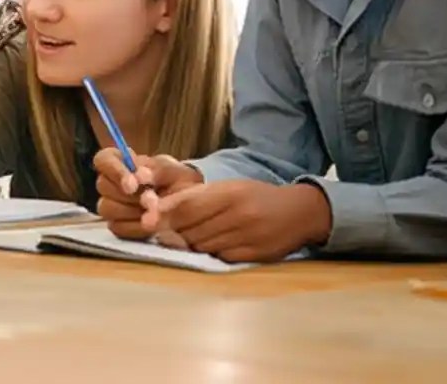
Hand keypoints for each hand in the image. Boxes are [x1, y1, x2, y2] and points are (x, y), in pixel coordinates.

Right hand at [94, 149, 201, 240]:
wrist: (186, 206)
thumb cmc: (177, 181)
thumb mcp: (174, 170)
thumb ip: (157, 170)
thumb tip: (140, 176)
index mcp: (121, 162)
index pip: (103, 159)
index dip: (115, 171)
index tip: (133, 185)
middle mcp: (110, 182)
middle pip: (102, 185)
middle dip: (129, 195)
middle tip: (152, 200)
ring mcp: (111, 205)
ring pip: (106, 208)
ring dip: (132, 211)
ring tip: (154, 210)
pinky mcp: (117, 225)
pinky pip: (117, 227)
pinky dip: (135, 227)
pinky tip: (151, 224)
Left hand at [157, 180, 330, 261]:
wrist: (299, 212)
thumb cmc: (257, 196)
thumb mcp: (229, 188)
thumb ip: (197, 198)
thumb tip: (159, 210)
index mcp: (230, 193)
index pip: (188, 206)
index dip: (164, 214)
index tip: (146, 220)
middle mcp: (238, 215)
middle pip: (191, 229)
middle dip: (174, 231)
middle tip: (165, 230)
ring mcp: (246, 237)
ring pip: (202, 245)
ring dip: (191, 242)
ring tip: (193, 235)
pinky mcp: (252, 255)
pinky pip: (218, 257)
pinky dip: (210, 252)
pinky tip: (215, 244)